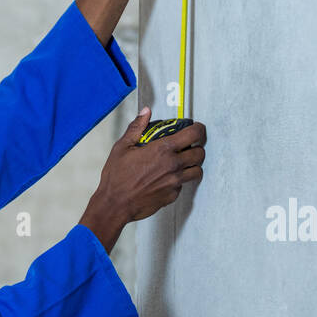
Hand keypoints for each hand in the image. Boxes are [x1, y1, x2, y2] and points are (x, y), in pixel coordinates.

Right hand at [80, 107, 206, 251]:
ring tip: (182, 162)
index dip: (198, 129)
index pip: (193, 134)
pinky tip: (167, 177)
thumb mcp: (122, 147)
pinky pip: (183, 184)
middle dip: (197, 147)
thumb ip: (137, 127)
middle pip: (200, 153)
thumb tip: (145, 112)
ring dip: (192, 165)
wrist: (115, 204)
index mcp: (162, 149)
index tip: (196, 128)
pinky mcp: (173, 195)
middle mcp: (173, 165)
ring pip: (197, 171)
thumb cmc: (117, 177)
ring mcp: (175, 182)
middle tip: (188, 147)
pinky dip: (179, 180)